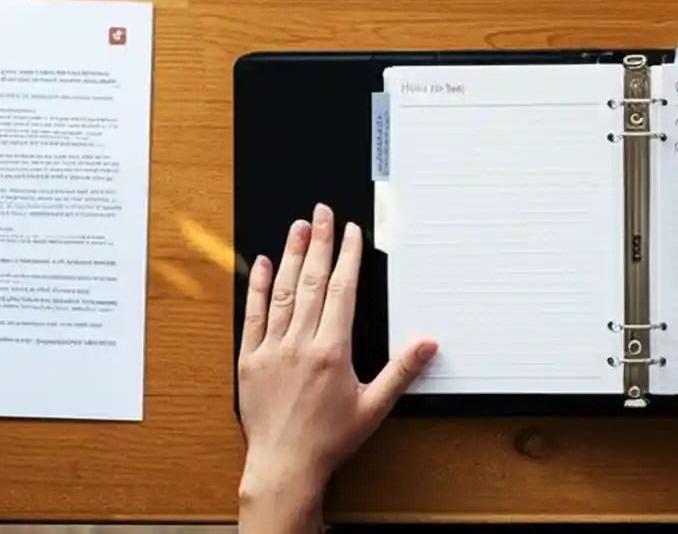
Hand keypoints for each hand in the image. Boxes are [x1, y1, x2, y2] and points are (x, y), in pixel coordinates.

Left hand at [237, 203, 436, 532]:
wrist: (285, 465)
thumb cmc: (330, 439)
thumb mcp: (374, 407)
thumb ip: (402, 371)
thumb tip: (428, 343)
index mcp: (332, 351)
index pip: (342, 291)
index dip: (348, 257)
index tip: (351, 232)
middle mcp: (300, 343)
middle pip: (312, 282)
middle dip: (320, 243)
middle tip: (322, 212)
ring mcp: (272, 349)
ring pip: (282, 292)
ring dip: (291, 255)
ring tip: (298, 227)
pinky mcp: (249, 359)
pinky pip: (254, 315)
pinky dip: (258, 287)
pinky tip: (262, 264)